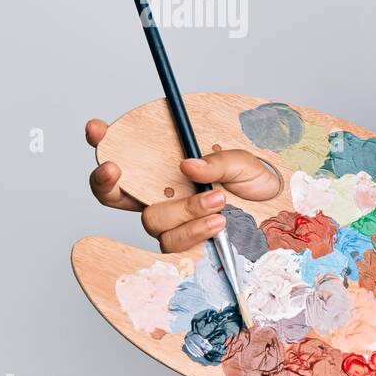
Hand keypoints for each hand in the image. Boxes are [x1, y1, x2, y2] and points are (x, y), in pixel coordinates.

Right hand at [85, 118, 281, 253]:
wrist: (279, 214)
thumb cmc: (256, 184)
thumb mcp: (241, 162)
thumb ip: (216, 162)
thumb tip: (187, 166)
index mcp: (168, 171)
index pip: (126, 157)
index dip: (104, 143)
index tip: (96, 128)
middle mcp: (161, 197)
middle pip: (113, 195)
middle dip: (104, 181)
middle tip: (114, 168)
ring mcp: (171, 224)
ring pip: (152, 219)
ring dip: (183, 208)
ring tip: (219, 199)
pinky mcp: (185, 247)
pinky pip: (174, 243)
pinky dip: (194, 231)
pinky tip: (217, 222)